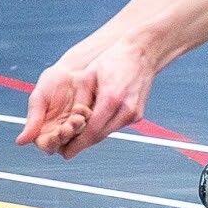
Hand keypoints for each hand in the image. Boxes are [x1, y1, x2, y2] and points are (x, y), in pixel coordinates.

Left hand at [17, 38, 152, 157]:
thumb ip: (79, 100)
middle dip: (82, 144)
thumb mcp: (89, 76)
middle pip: (100, 136)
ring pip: (108, 132)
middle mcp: (126, 110)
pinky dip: (103, 127)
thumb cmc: (113, 61)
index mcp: (112, 99)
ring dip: (92, 136)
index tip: (64, 153)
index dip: (77, 144)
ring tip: (75, 138)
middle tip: (66, 151)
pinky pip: (116, 126)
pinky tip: (92, 125)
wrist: (142, 54)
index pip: (92, 130)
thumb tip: (69, 121)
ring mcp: (134, 114)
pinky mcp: (137, 115)